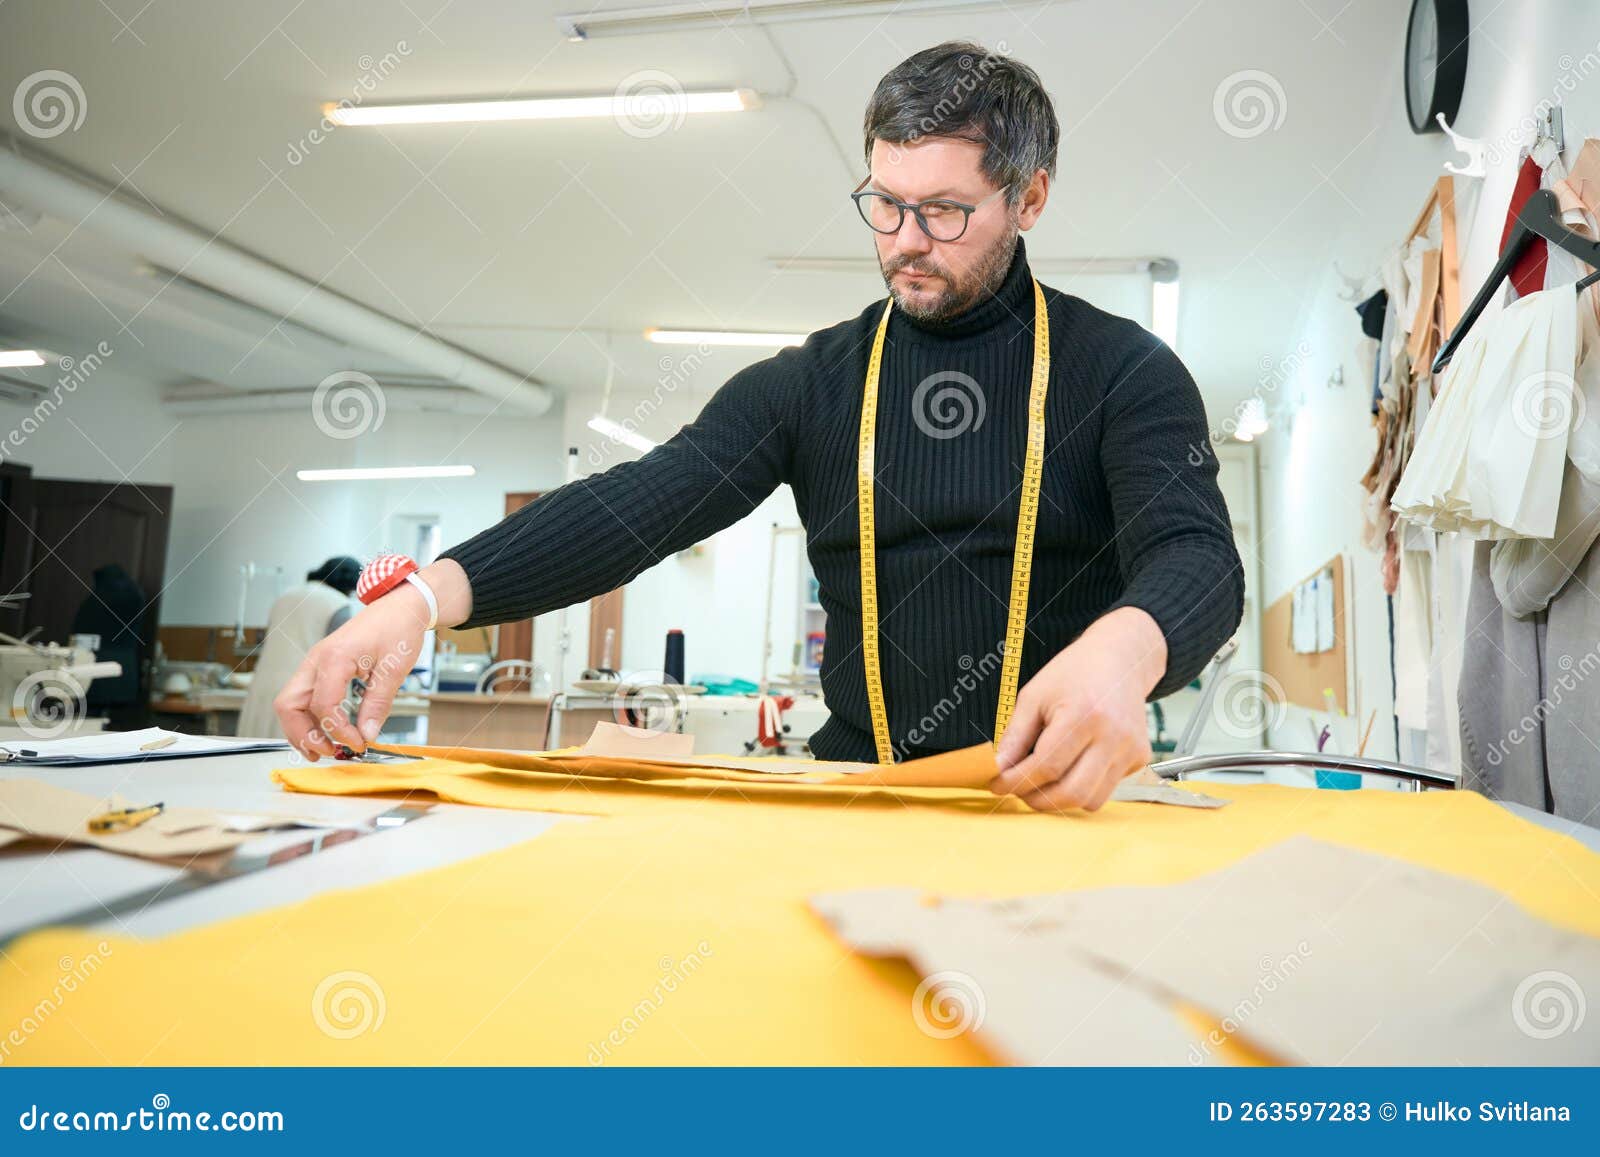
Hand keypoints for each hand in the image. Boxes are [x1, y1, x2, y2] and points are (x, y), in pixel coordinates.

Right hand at [274, 559, 470, 759]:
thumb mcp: (395, 669)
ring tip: (323, 751)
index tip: (358, 744)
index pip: (322, 705)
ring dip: (301, 730)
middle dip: (303, 735)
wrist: (399, 606)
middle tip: (329, 753)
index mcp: (334, 657)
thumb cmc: (398, 627)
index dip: (338, 731)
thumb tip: (366, 734)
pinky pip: (302, 697)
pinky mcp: (319, 668)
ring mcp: (314, 664)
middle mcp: (316, 660)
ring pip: (290, 703)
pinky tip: (324, 734)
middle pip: (288, 705)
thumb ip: (378, 704)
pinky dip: (308, 719)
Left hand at [989, 607, 1165, 811]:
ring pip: (1091, 801)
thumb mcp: (1034, 696)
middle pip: (1072, 792)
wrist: (1120, 660)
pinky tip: (1072, 766)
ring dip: (1060, 800)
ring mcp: (1131, 749)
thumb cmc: (1072, 674)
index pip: (1047, 766)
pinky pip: (1106, 790)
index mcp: (1084, 715)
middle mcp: (1113, 736)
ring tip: (1042, 781)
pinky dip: (1083, 789)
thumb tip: (997, 769)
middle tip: (1018, 790)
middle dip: (1038, 799)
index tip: (997, 785)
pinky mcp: (1140, 758)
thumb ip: (1015, 736)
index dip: (1016, 781)